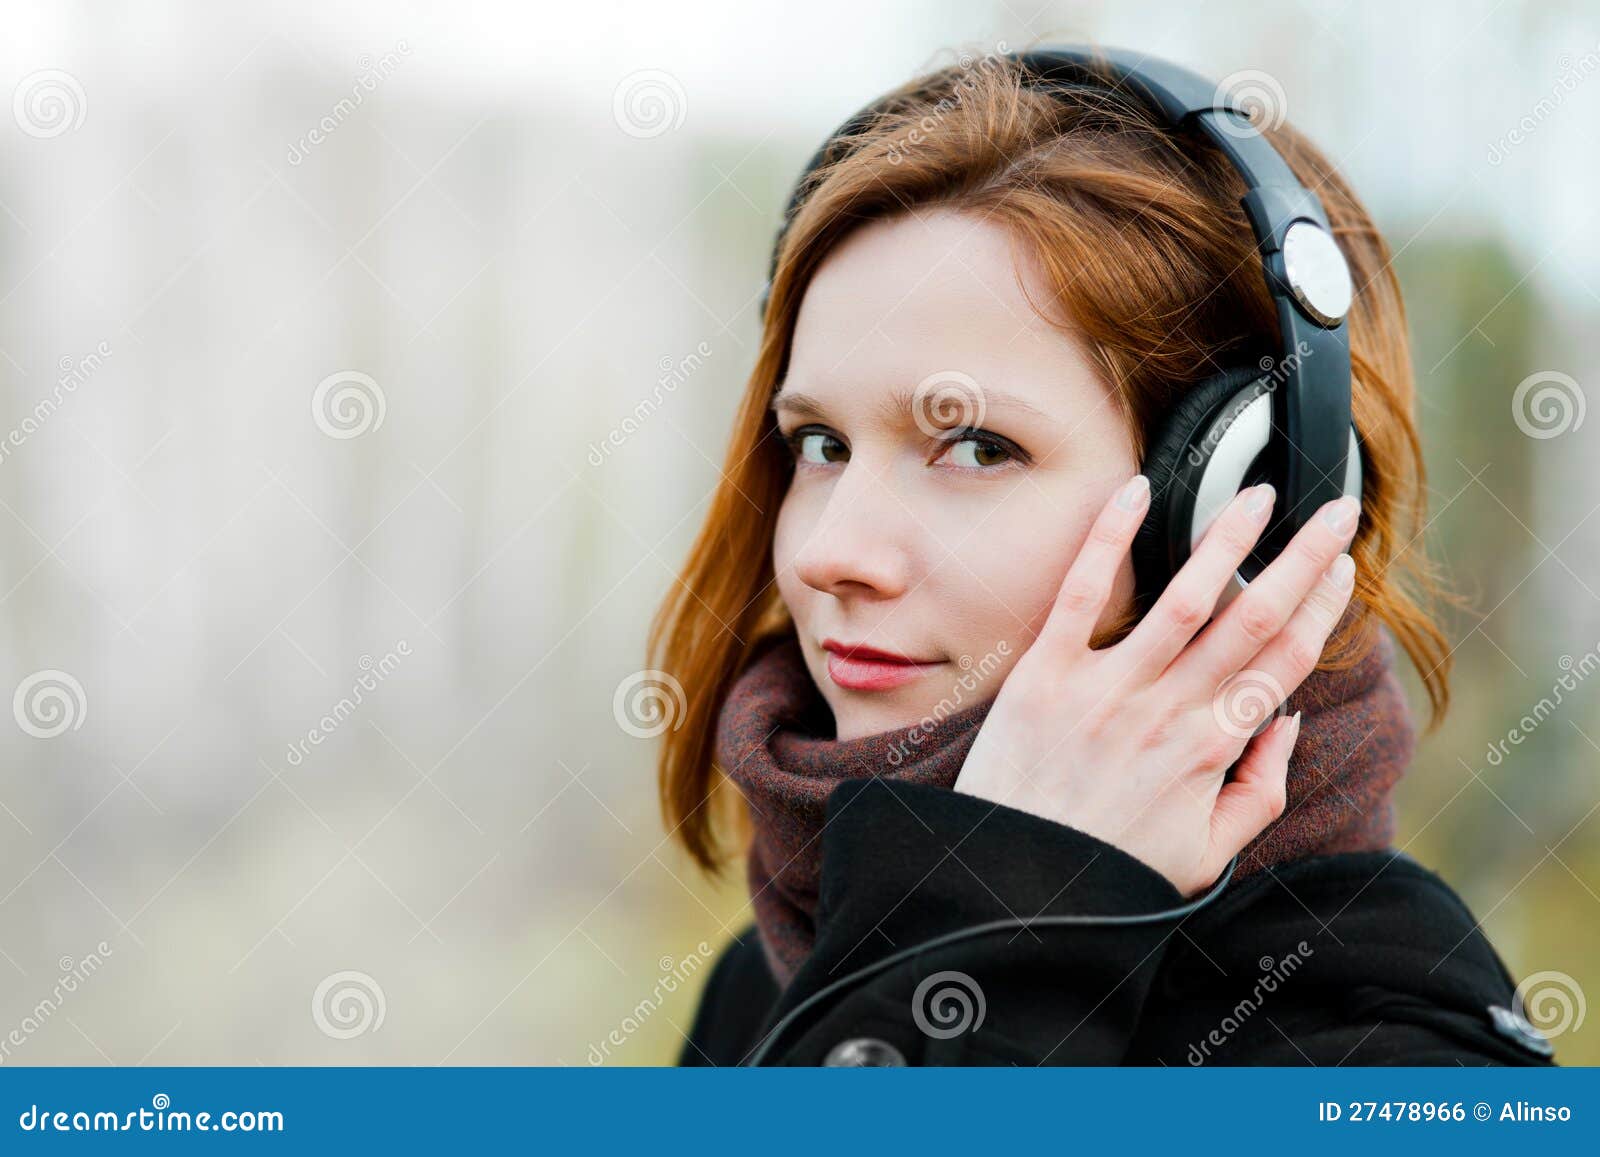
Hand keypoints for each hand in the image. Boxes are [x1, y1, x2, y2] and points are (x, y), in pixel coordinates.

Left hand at [952, 473, 1359, 896]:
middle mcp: (1168, 711)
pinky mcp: (1045, 674)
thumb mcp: (1208, 855)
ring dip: (1228, 540)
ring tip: (1261, 494)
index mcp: (1211, 751)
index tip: (1345, 568)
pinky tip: (1137, 492)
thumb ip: (1261, 791)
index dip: (1321, 609)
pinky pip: (1082, 594)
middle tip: (1338, 509)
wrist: (1017, 889)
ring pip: (1183, 599)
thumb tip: (1287, 721)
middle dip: (1303, 560)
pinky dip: (1108, 539)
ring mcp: (1107, 688)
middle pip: (1253, 620)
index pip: (1284, 662)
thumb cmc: (1111, 871)